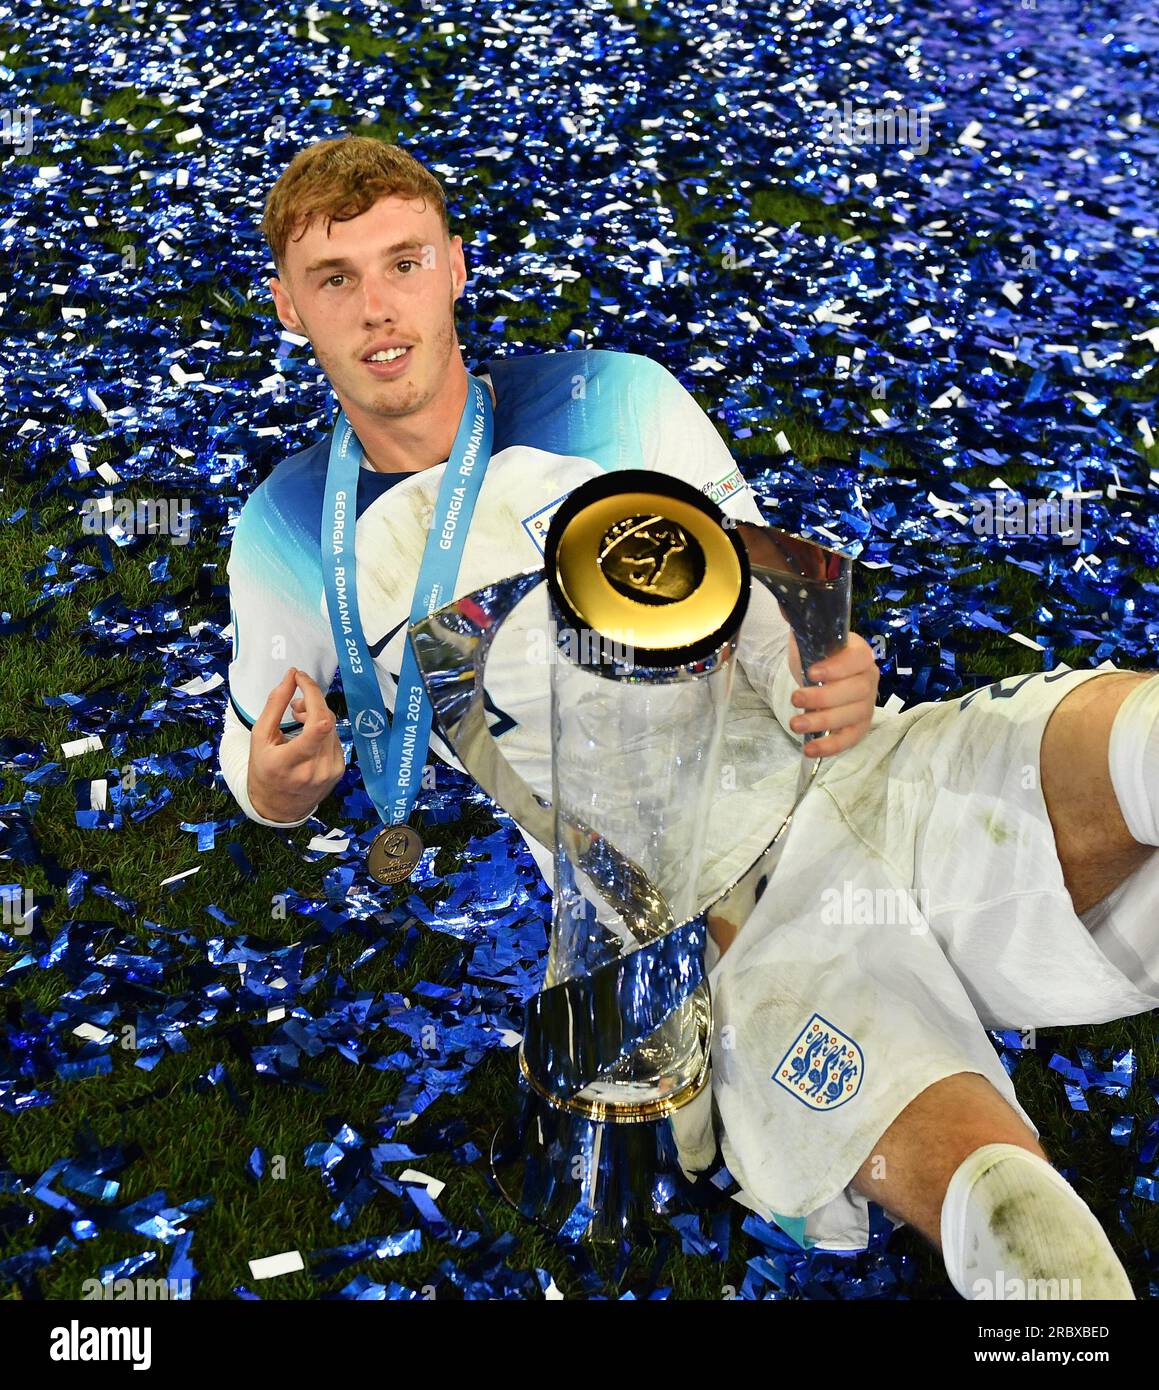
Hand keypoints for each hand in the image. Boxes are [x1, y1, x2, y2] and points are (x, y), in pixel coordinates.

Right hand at [247, 667, 344, 820]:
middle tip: (294, 704)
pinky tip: (309, 734)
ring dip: (316, 715)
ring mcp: (330, 772)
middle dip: (312, 702)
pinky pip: (335, 738)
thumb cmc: (264, 769)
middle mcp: (314, 769)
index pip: (318, 726)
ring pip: (332, 727)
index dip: (314, 695)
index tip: (300, 678)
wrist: (278, 808)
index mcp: (289, 762)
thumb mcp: (259, 737)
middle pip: (326, 720)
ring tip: (298, 718)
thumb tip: (292, 674)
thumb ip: (275, 704)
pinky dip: (323, 729)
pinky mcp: (339, 771)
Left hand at [788, 632, 879, 757]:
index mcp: (860, 653)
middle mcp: (869, 678)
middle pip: (855, 691)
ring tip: (795, 724)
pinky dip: (831, 746)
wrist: (820, 674)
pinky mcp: (858, 726)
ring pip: (852, 716)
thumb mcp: (807, 636)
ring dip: (823, 722)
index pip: (858, 659)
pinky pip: (850, 738)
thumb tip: (786, 605)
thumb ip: (800, 620)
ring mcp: (866, 704)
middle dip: (824, 697)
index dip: (837, 667)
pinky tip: (810, 750)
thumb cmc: (817, 654)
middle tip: (795, 698)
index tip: (811, 671)